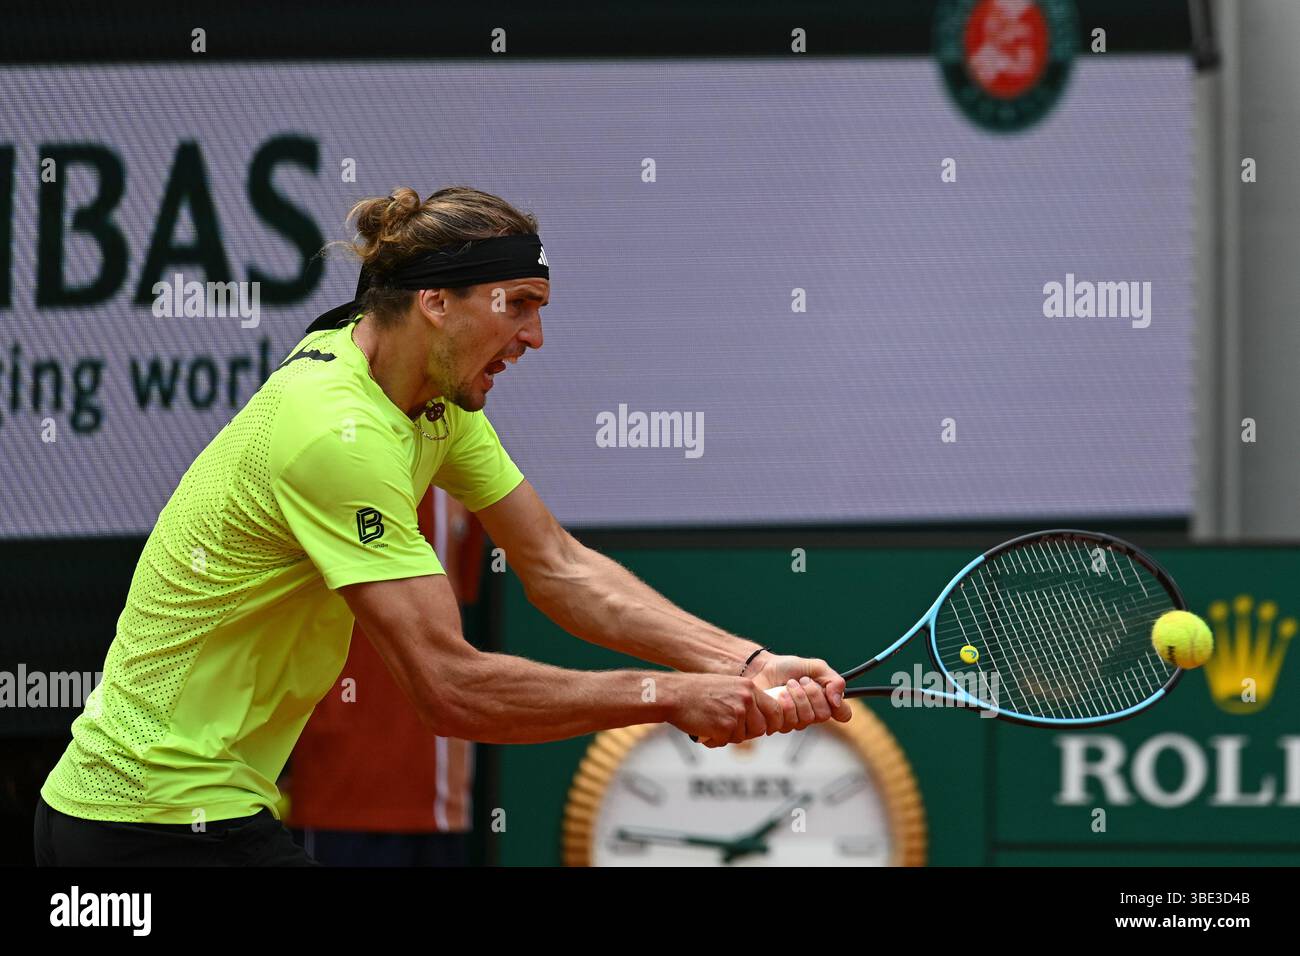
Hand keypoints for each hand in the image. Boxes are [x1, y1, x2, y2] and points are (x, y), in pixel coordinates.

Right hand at [667, 673, 785, 746]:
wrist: (674, 695)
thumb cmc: (696, 692)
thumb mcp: (728, 687)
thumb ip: (744, 700)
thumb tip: (759, 720)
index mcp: (749, 688)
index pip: (775, 710)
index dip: (770, 722)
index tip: (764, 728)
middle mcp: (746, 700)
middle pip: (760, 728)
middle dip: (747, 732)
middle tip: (729, 728)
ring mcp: (736, 714)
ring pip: (743, 736)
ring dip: (728, 736)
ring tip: (712, 724)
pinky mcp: (725, 727)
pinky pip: (726, 741)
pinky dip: (715, 740)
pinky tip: (704, 729)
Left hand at [747, 654, 852, 731]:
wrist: (761, 668)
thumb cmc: (787, 668)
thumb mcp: (815, 667)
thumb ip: (833, 680)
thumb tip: (838, 701)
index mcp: (824, 701)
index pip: (843, 715)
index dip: (840, 708)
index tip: (830, 694)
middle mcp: (812, 714)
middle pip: (823, 715)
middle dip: (813, 694)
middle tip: (802, 681)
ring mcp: (795, 722)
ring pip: (806, 719)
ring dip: (798, 696)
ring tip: (789, 684)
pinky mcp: (778, 725)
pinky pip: (789, 721)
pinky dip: (785, 703)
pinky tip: (779, 694)